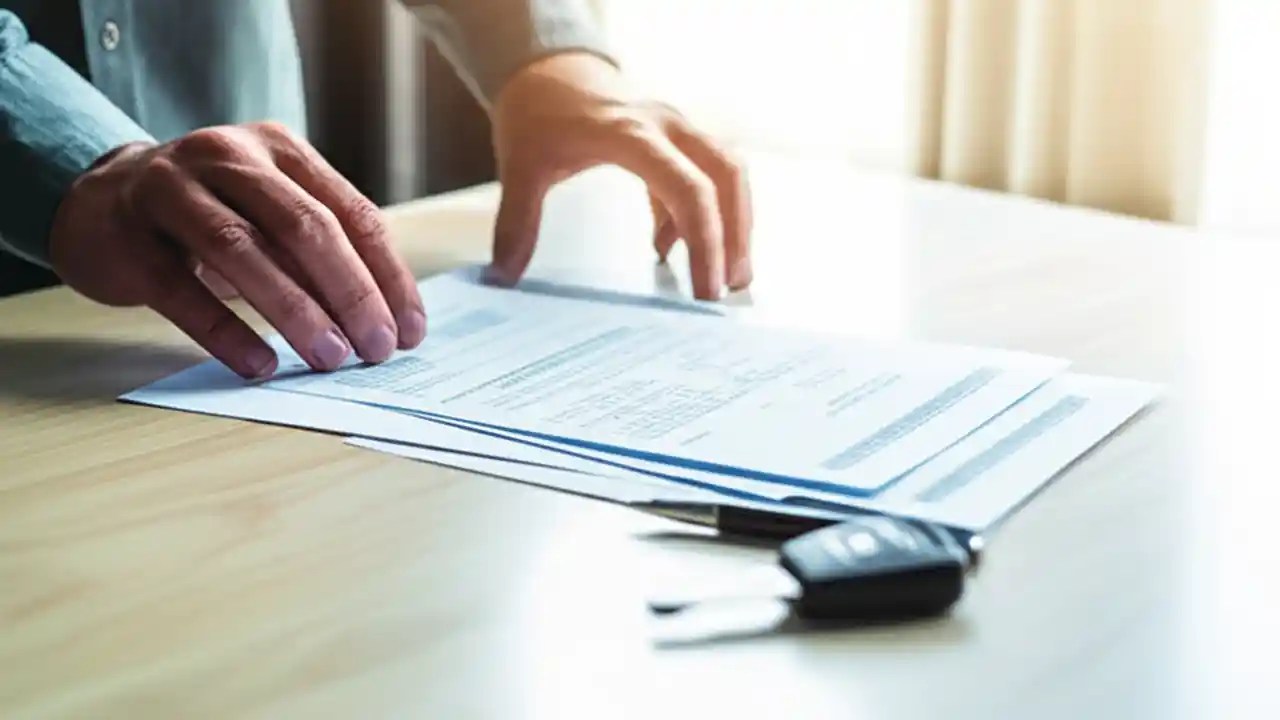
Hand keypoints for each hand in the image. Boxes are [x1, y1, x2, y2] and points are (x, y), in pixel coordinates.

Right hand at [49, 122, 425, 378]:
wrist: (98, 201)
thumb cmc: (211, 218)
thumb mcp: (271, 217)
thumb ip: (321, 254)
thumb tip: (384, 322)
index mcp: (280, 150)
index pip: (352, 212)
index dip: (388, 275)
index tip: (409, 331)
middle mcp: (228, 156)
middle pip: (306, 226)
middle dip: (352, 293)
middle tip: (377, 349)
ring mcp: (171, 189)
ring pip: (244, 250)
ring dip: (296, 310)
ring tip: (330, 358)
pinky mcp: (128, 236)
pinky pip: (181, 288)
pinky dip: (225, 331)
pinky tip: (258, 364)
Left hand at [490, 52, 752, 299]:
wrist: (547, 65)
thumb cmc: (537, 110)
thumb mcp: (520, 165)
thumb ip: (516, 220)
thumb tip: (504, 276)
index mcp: (632, 134)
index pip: (688, 188)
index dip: (704, 242)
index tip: (703, 292)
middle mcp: (666, 126)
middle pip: (726, 177)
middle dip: (735, 235)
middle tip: (730, 287)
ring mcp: (676, 129)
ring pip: (727, 172)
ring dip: (732, 223)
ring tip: (722, 275)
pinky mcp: (675, 139)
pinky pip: (706, 174)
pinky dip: (698, 213)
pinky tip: (667, 248)